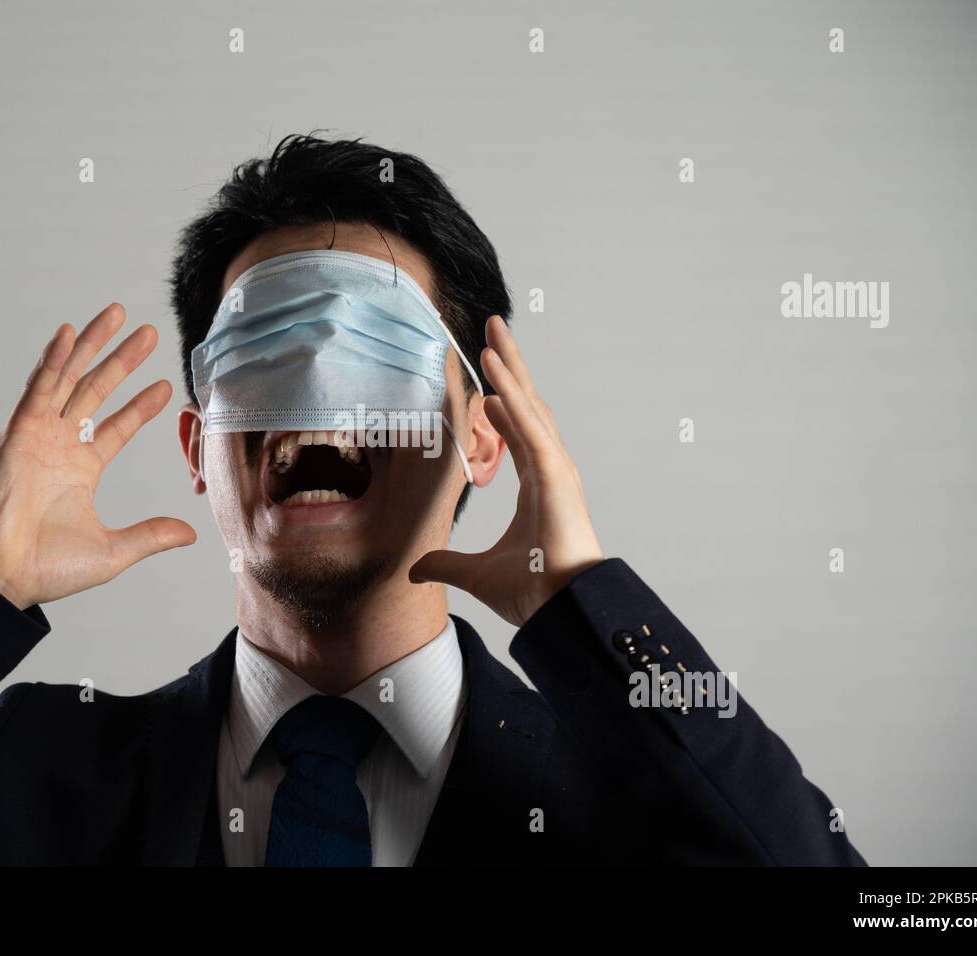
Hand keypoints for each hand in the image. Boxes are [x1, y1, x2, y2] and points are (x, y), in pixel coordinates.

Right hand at [0, 303, 195, 608]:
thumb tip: (190, 533)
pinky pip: (39, 389)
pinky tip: (69, 333)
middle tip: (149, 333)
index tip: (165, 385)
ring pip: (70, 379)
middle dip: (122, 360)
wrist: (4, 575)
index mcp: (81, 470)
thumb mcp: (113, 550)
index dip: (141, 406)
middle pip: (97, 391)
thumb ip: (151, 536)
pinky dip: (53, 360)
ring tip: (117, 314)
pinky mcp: (19, 433)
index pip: (118, 426)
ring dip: (93, 346)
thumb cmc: (47, 567)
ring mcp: (39, 435)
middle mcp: (61, 446)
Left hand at [409, 316, 603, 625]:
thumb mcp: (476, 574)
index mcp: (537, 484)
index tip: (485, 374)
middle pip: (526, 403)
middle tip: (491, 329)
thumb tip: (415, 569)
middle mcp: (548, 468)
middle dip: (509, 365)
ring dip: (509, 366)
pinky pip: (529, 426)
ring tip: (492, 331)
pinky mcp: (555, 473)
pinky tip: (494, 370)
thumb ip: (446, 564)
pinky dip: (511, 395)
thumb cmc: (534, 592)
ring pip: (529, 405)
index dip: (502, 398)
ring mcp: (555, 467)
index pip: (517, 428)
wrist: (561, 610)